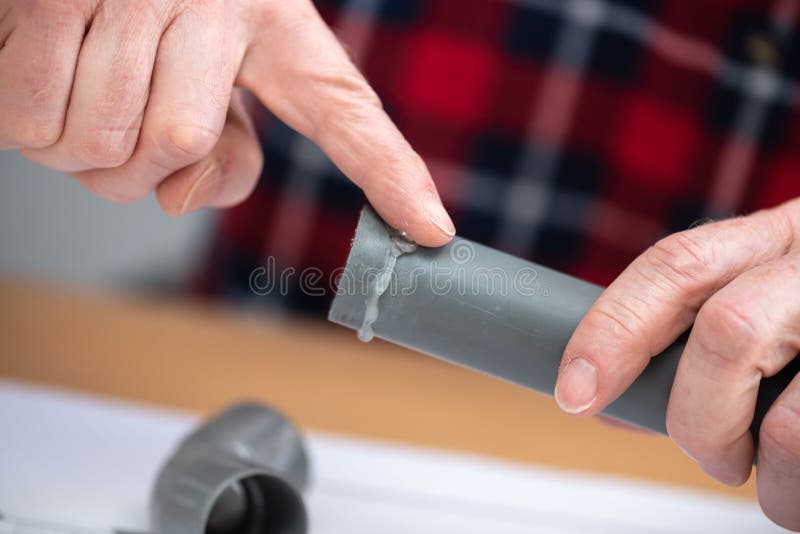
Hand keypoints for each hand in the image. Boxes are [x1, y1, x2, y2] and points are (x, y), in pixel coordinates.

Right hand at [0, 0, 454, 245]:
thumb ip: (217, 143)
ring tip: (81, 85)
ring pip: (102, 142)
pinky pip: (31, 118)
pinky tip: (38, 70)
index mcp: (274, 23)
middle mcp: (215, 1)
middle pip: (178, 148)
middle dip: (140, 166)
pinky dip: (24, 124)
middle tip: (126, 119)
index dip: (391, 176)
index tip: (432, 230)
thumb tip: (188, 196)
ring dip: (77, 147)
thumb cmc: (144, 7)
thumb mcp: (208, 69)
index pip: (345, 109)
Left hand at [555, 198, 799, 530]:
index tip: (576, 395)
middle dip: (701, 421)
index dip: (614, 331)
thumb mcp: (777, 297)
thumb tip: (608, 404)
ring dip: (777, 484)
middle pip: (728, 332)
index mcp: (782, 236)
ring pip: (795, 426)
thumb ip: (699, 338)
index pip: (677, 266)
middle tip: (715, 457)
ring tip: (789, 484)